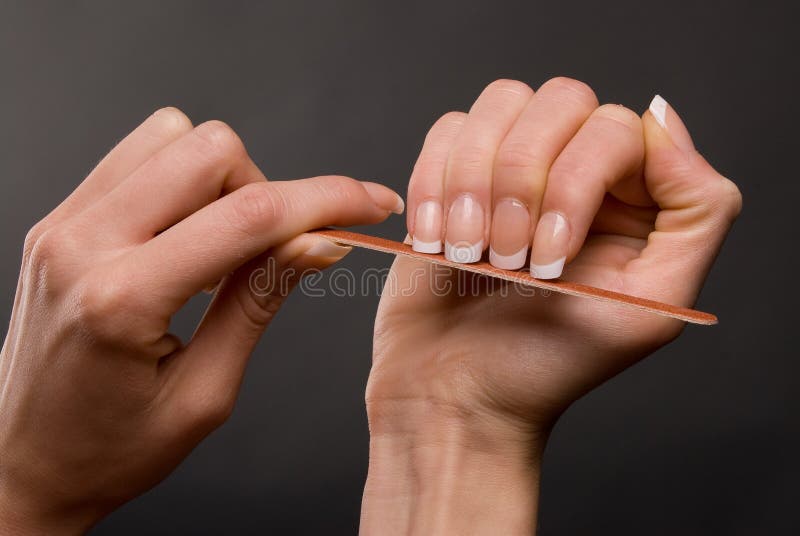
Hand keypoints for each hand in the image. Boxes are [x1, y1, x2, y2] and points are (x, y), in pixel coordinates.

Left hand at [0, 108, 403, 533]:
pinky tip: (188, 234)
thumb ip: (260, 301)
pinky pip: (138, 155)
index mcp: (122, 298)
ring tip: (224, 246)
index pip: (250, 216)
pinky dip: (183, 179)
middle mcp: (83, 243)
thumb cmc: (110, 449)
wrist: (22, 463)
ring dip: (222, 181)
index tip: (370, 203)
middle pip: (210, 149)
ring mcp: (64, 223)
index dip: (327, 200)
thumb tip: (319, 240)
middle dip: (266, 191)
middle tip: (274, 250)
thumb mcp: (205, 393)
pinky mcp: (60, 219)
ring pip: (173, 136)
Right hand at [361, 79, 741, 533]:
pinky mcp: (450, 176)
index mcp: (632, 200)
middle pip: (561, 100)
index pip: (620, 127)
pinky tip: (438, 240)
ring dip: (476, 184)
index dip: (580, 180)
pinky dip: (434, 183)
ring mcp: (511, 168)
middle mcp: (575, 171)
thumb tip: (664, 119)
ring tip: (470, 255)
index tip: (552, 258)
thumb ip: (695, 214)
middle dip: (525, 183)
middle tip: (512, 262)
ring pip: (500, 104)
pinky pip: (445, 131)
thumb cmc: (547, 366)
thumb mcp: (649, 307)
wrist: (457, 395)